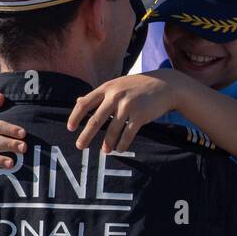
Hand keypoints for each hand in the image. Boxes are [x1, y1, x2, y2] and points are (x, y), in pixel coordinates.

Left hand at [67, 71, 181, 152]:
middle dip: (86, 136)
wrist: (165, 84)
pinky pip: (127, 134)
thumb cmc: (137, 86)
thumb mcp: (117, 84)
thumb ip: (99, 94)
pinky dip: (122, 144)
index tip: (70, 128)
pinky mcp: (140, 115)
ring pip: (112, 130)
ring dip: (107, 143)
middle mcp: (115, 96)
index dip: (75, 117)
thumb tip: (78, 101)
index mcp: (107, 88)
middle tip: (80, 146)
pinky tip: (119, 149)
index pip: (84, 103)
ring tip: (104, 151)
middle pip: (95, 120)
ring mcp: (128, 106)